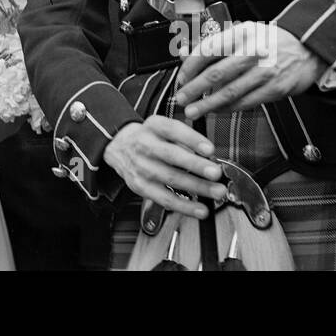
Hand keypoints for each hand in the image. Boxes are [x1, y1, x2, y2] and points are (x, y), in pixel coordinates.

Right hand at [102, 118, 225, 217]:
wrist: (120, 147)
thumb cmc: (149, 138)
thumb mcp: (162, 127)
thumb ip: (184, 138)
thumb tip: (209, 156)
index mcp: (153, 126)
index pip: (172, 130)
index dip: (192, 140)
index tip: (210, 150)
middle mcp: (145, 145)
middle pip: (171, 156)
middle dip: (196, 166)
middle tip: (216, 172)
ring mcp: (141, 167)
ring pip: (171, 179)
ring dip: (196, 187)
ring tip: (216, 192)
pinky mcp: (140, 186)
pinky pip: (165, 199)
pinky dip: (185, 206)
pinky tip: (200, 209)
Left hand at [175, 22, 325, 117]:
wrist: (306, 48)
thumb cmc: (268, 41)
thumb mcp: (241, 33)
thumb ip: (213, 44)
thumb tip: (183, 53)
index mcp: (240, 34)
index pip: (208, 50)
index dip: (190, 67)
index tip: (181, 79)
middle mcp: (252, 51)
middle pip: (216, 74)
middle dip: (195, 89)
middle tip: (181, 99)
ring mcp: (265, 71)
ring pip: (230, 92)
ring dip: (208, 104)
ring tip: (194, 110)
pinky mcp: (275, 89)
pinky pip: (246, 102)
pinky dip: (229, 108)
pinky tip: (217, 110)